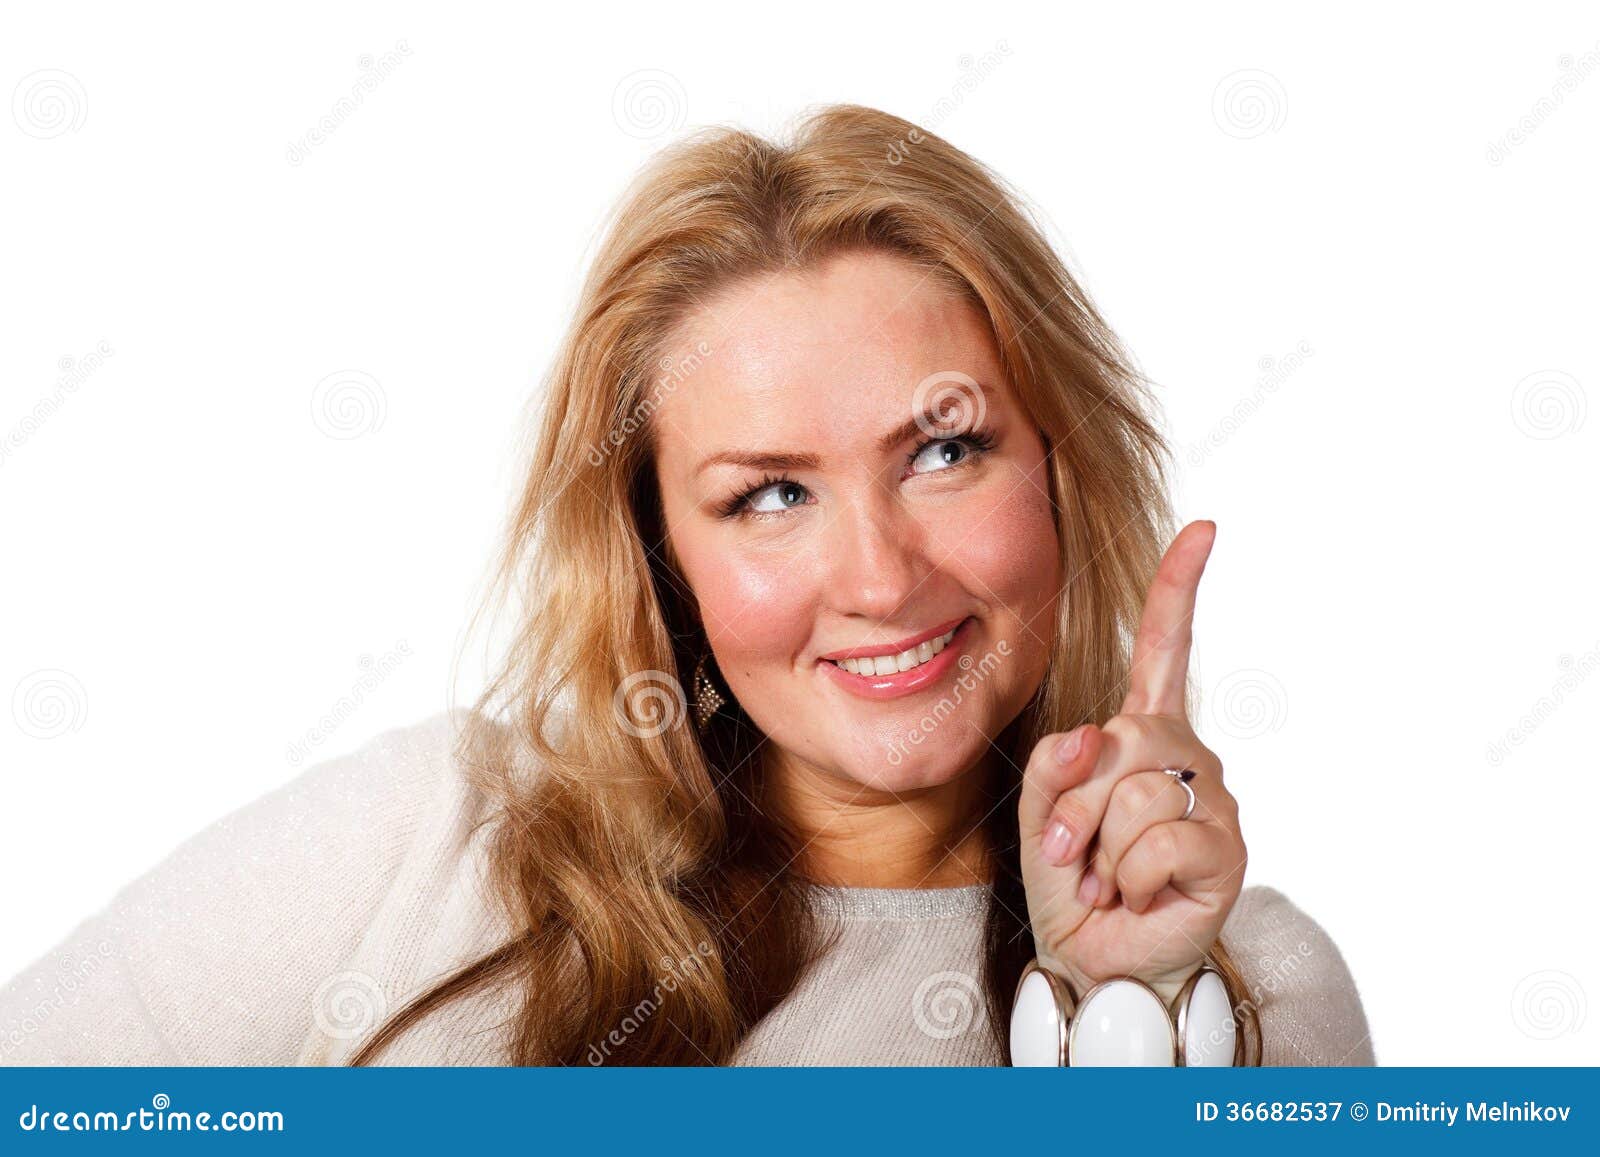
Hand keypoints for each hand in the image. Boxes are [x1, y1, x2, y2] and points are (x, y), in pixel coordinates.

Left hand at [1017, 520, 1245, 1004]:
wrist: (1091, 957)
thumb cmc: (1071, 879)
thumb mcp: (1041, 810)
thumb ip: (1053, 764)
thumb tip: (1093, 735)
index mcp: (1142, 731)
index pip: (1165, 647)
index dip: (1180, 588)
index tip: (1203, 529)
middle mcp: (1186, 754)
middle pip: (1126, 735)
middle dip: (1077, 799)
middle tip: (1072, 849)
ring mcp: (1213, 800)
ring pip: (1137, 791)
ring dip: (1098, 846)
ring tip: (1106, 875)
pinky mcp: (1225, 850)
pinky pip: (1157, 840)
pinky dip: (1128, 875)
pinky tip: (1136, 893)